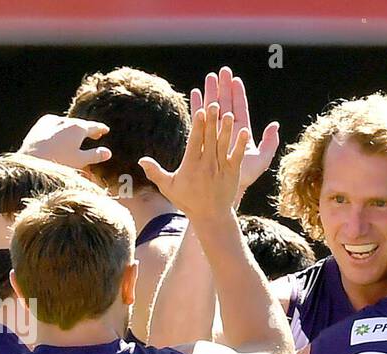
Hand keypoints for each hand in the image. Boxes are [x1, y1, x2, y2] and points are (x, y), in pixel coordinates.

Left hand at [19, 114, 111, 169]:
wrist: (31, 160)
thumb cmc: (58, 162)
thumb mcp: (81, 161)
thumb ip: (95, 155)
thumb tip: (107, 152)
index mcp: (78, 128)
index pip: (94, 126)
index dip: (101, 128)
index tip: (106, 130)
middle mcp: (65, 121)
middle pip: (80, 124)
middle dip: (88, 130)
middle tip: (95, 135)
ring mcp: (51, 121)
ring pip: (67, 124)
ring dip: (74, 130)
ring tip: (78, 139)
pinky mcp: (40, 125)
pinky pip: (55, 125)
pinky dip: (61, 130)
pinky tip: (61, 138)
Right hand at [139, 100, 248, 221]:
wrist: (211, 216)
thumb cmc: (188, 201)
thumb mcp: (168, 187)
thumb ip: (155, 172)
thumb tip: (140, 160)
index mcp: (191, 164)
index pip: (195, 141)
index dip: (199, 125)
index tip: (200, 111)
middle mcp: (207, 164)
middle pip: (210, 138)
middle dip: (212, 121)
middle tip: (215, 103)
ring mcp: (221, 168)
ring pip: (224, 145)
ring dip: (226, 129)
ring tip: (229, 114)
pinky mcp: (233, 173)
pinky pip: (237, 156)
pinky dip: (241, 145)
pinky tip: (246, 132)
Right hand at [195, 67, 280, 200]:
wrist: (224, 194)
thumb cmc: (243, 179)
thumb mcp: (261, 161)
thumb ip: (270, 143)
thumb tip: (275, 125)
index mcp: (241, 134)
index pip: (240, 110)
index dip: (238, 95)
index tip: (236, 79)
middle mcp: (228, 133)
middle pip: (226, 105)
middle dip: (224, 88)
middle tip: (222, 71)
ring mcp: (214, 135)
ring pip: (212, 110)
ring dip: (211, 93)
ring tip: (209, 77)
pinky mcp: (202, 139)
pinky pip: (199, 120)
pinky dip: (197, 106)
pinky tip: (195, 93)